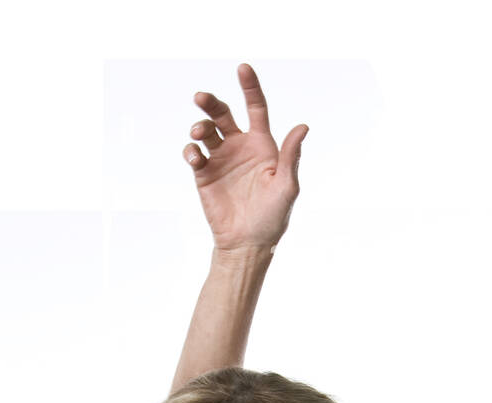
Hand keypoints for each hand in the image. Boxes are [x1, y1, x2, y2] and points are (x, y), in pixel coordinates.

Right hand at [183, 62, 308, 253]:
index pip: (255, 108)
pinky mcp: (204, 175)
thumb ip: (291, 156)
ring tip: (199, 134)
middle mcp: (239, 147)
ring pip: (206, 131)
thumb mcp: (287, 187)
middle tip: (200, 98)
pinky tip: (195, 157)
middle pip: (223, 114)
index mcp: (261, 144)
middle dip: (211, 102)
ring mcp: (220, 160)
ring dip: (199, 126)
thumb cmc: (272, 218)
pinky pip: (194, 154)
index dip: (250, 87)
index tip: (242, 68)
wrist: (247, 244)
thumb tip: (303, 127)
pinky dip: (191, 151)